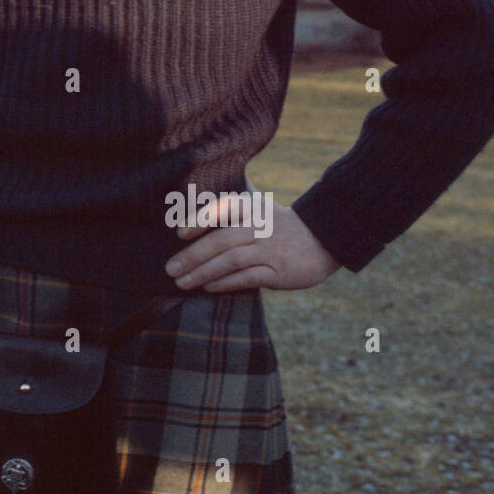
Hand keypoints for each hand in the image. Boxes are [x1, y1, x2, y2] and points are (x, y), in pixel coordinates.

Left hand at [164, 181, 340, 292]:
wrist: (323, 239)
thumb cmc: (278, 224)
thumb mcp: (257, 206)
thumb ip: (228, 207)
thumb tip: (189, 207)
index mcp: (252, 207)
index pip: (223, 210)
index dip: (200, 220)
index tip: (179, 233)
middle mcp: (260, 226)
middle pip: (221, 240)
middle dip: (193, 256)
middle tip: (170, 269)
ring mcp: (270, 250)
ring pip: (231, 261)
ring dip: (204, 272)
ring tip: (183, 282)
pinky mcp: (280, 272)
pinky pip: (248, 278)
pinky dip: (227, 282)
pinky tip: (209, 287)